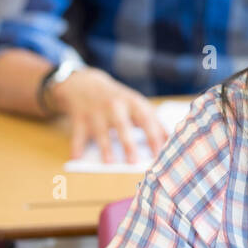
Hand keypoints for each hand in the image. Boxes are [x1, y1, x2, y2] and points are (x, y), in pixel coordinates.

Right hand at [50, 67, 168, 162]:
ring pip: (101, 132)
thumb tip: (171, 141)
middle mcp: (115, 106)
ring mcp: (96, 112)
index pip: (147, 120)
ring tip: (109, 163)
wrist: (85, 84)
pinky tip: (76, 158)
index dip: (154, 137)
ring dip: (105, 147)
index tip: (160, 154)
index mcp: (133, 103)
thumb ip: (154, 121)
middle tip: (134, 162)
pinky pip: (78, 134)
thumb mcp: (137, 104)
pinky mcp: (79, 118)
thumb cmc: (119, 100)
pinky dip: (77, 146)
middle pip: (122, 125)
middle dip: (128, 144)